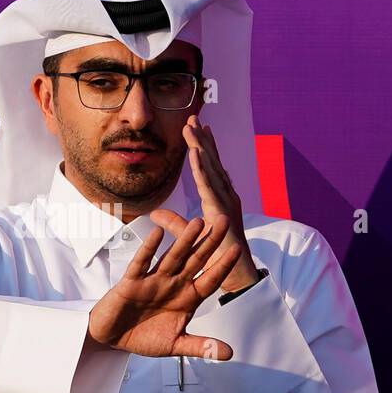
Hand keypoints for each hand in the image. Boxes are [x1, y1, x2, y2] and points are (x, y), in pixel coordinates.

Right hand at [86, 213, 241, 359]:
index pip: (210, 279)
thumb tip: (230, 354)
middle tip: (223, 221)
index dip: (223, 265)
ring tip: (198, 222)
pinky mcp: (132, 282)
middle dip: (210, 242)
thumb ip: (202, 347)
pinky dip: (149, 250)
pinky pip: (142, 263)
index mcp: (187, 299)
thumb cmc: (144, 338)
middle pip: (195, 260)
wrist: (112, 338)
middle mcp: (173, 285)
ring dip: (184, 240)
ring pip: (172, 257)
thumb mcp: (176, 346)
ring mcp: (153, 281)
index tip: (238, 249)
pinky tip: (158, 234)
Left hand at [183, 114, 258, 291]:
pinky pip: (210, 187)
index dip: (205, 149)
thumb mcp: (192, 236)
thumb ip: (175, 223)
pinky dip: (203, 169)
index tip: (198, 129)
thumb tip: (154, 213)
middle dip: (203, 140)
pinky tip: (195, 154)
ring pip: (211, 170)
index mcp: (222, 201)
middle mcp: (227, 198)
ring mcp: (226, 203)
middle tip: (193, 118)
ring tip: (192, 128)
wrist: (237, 274)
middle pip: (213, 164)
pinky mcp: (221, 212)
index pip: (212, 170)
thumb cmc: (220, 257)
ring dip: (201, 147)